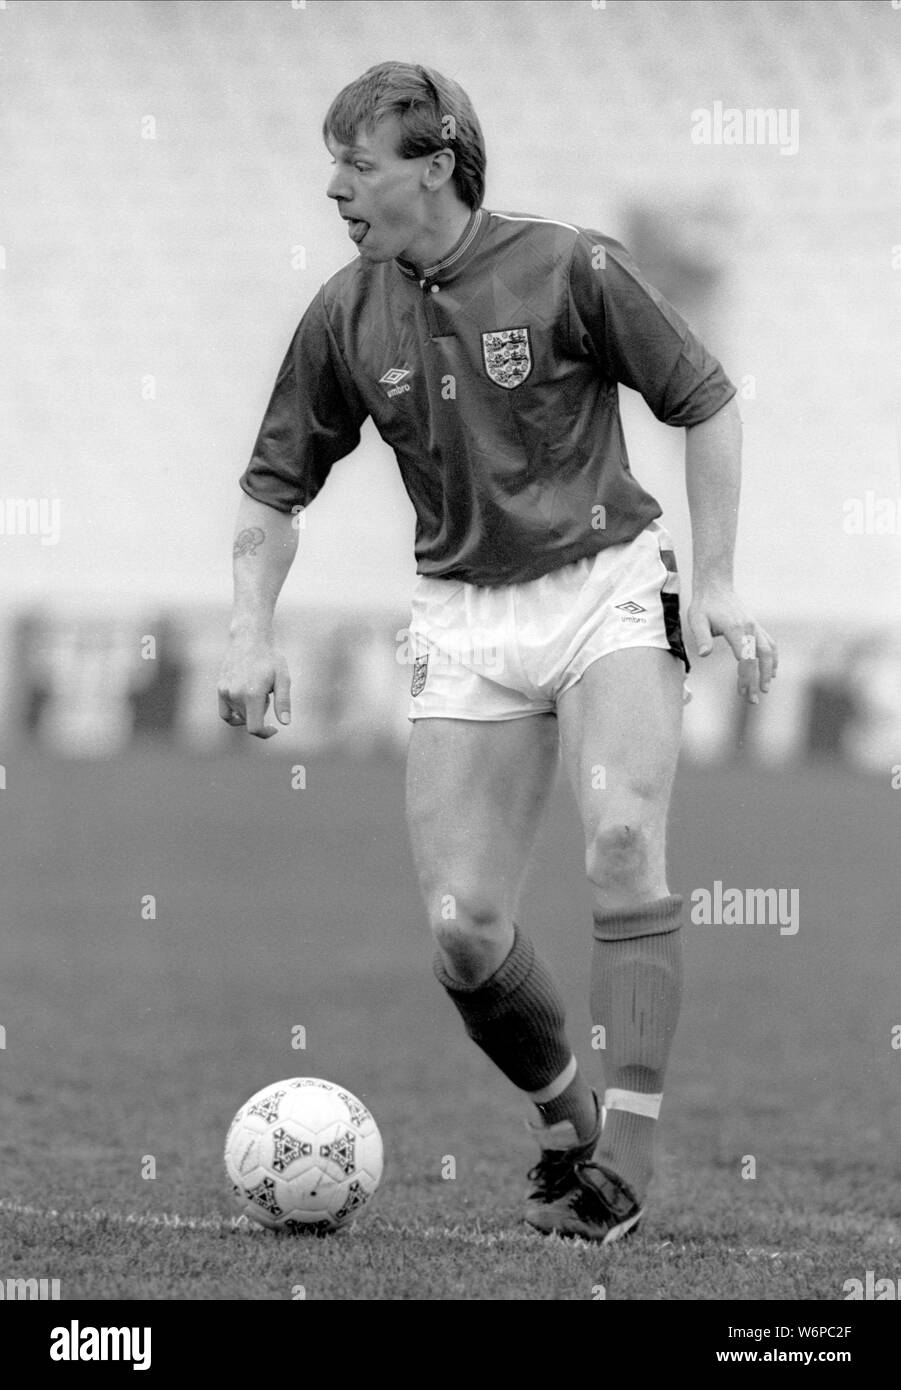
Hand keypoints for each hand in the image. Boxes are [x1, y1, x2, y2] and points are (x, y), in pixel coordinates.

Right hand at [217, 635, 291, 738]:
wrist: (249, 639)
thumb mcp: (283, 678)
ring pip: (237, 716)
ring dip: (248, 711)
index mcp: (252, 694)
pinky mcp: (219, 689)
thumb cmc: (270, 658)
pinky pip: (225, 713)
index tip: (274, 729)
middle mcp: (235, 695)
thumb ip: (283, 702)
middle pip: (248, 721)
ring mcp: (225, 692)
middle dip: (260, 713)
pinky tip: (245, 703)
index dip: (265, 733)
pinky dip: (235, 714)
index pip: (254, 727)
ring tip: (256, 691)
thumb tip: (285, 723)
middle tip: (267, 693)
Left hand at [687, 583, 777, 703]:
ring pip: (769, 651)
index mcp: (736, 629)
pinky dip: (773, 658)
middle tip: (754, 699)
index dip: (746, 677)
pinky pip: (770, 644)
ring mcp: (756, 627)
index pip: (746, 657)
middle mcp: (750, 628)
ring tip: (765, 688)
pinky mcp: (756, 627)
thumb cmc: (704, 606)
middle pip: (761, 657)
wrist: (715, 588)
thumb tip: (703, 654)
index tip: (742, 692)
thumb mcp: (697, 620)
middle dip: (759, 679)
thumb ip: (701, 637)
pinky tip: (772, 672)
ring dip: (769, 671)